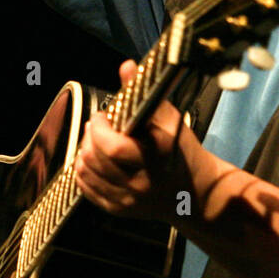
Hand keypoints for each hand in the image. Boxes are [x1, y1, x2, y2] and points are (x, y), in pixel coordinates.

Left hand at [75, 60, 209, 221]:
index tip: (104, 116)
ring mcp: (128, 199)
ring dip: (84, 152)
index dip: (99, 128)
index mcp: (156, 156)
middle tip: (98, 127)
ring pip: (86, 173)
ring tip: (95, 142)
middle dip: (90, 137)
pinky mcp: (119, 210)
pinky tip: (94, 160)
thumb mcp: (169, 118)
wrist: (194, 192)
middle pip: (94, 158)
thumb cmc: (180, 150)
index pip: (113, 146)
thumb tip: (126, 66)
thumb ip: (144, 94)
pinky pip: (86, 190)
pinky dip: (84, 172)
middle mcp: (141, 181)